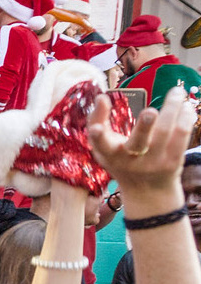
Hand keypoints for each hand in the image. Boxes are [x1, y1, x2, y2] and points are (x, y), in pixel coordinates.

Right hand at [89, 92, 195, 216]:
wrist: (147, 191)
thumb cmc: (122, 160)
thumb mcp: (105, 147)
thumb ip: (98, 121)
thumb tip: (101, 96)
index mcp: (110, 155)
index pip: (101, 145)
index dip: (98, 136)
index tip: (97, 128)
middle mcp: (131, 160)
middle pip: (138, 142)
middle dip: (144, 126)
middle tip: (150, 111)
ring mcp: (153, 162)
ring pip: (165, 132)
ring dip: (172, 108)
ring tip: (176, 92)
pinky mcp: (173, 161)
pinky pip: (181, 135)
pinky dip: (185, 117)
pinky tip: (185, 107)